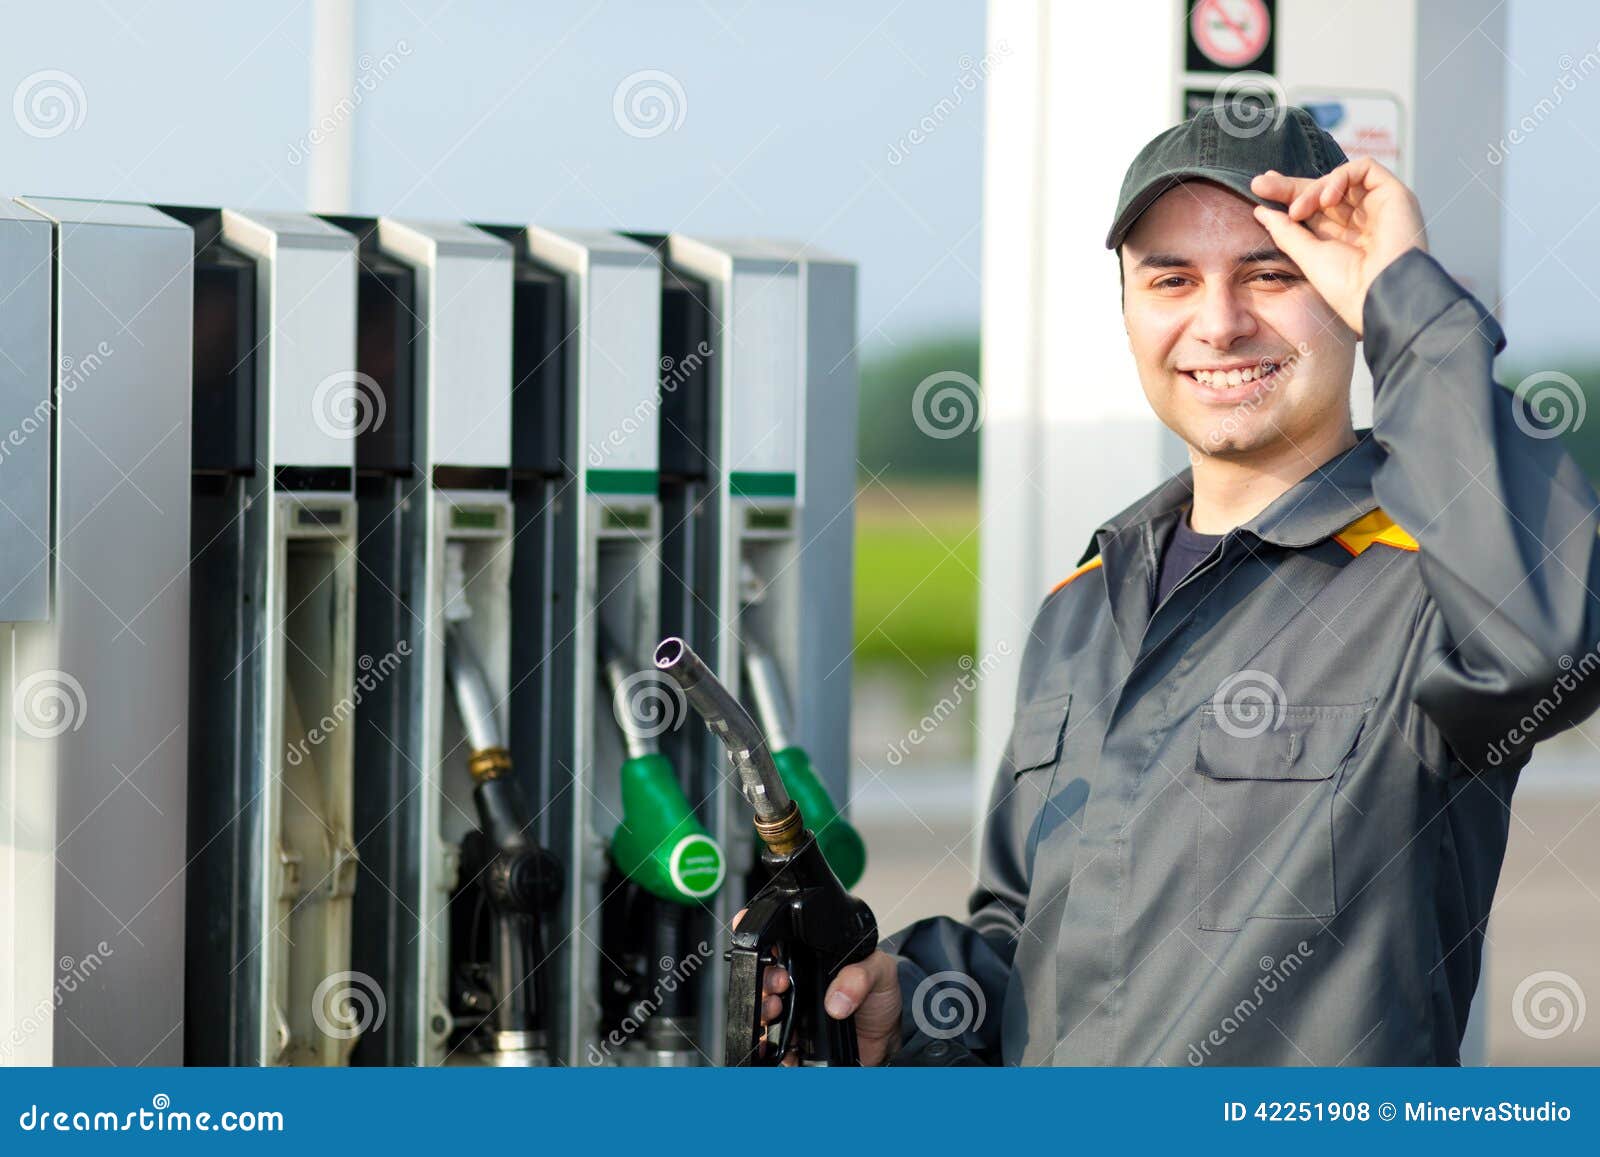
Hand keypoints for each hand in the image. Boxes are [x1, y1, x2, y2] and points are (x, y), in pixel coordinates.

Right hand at [737, 909, 903, 1065]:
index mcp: (813, 958)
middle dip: (764, 982)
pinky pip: (773, 1044)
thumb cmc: (880, 997)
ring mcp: (794, 1012)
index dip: (767, 948)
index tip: (773, 958)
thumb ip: (860, 976)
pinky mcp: (795, 1041)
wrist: (887, 1038)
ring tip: (777, 1010)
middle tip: (780, 986)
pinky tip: (784, 1043)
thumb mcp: (879, 972)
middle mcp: (798, 984)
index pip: (780, 946)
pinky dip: (770, 1045)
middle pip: (764, 978)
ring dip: (764, 1010)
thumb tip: (836, 1000)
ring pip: (763, 1010)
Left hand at [1249, 157, 1427, 336]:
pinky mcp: (1395, 194)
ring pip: (1340, 179)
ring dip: (1313, 189)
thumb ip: (1286, 232)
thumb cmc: (1347, 286)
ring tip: (1297, 210)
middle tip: (1261, 184)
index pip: (1311, 208)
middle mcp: (1360, 221)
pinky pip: (1365, 169)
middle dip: (1290, 185)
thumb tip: (1261, 211)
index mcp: (1340, 238)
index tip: (1258, 189)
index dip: (1287, 195)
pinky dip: (1341, 178)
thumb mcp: (1307, 256)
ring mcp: (1378, 206)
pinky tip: (1325, 199)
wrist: (1382, 294)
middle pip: (1322, 191)